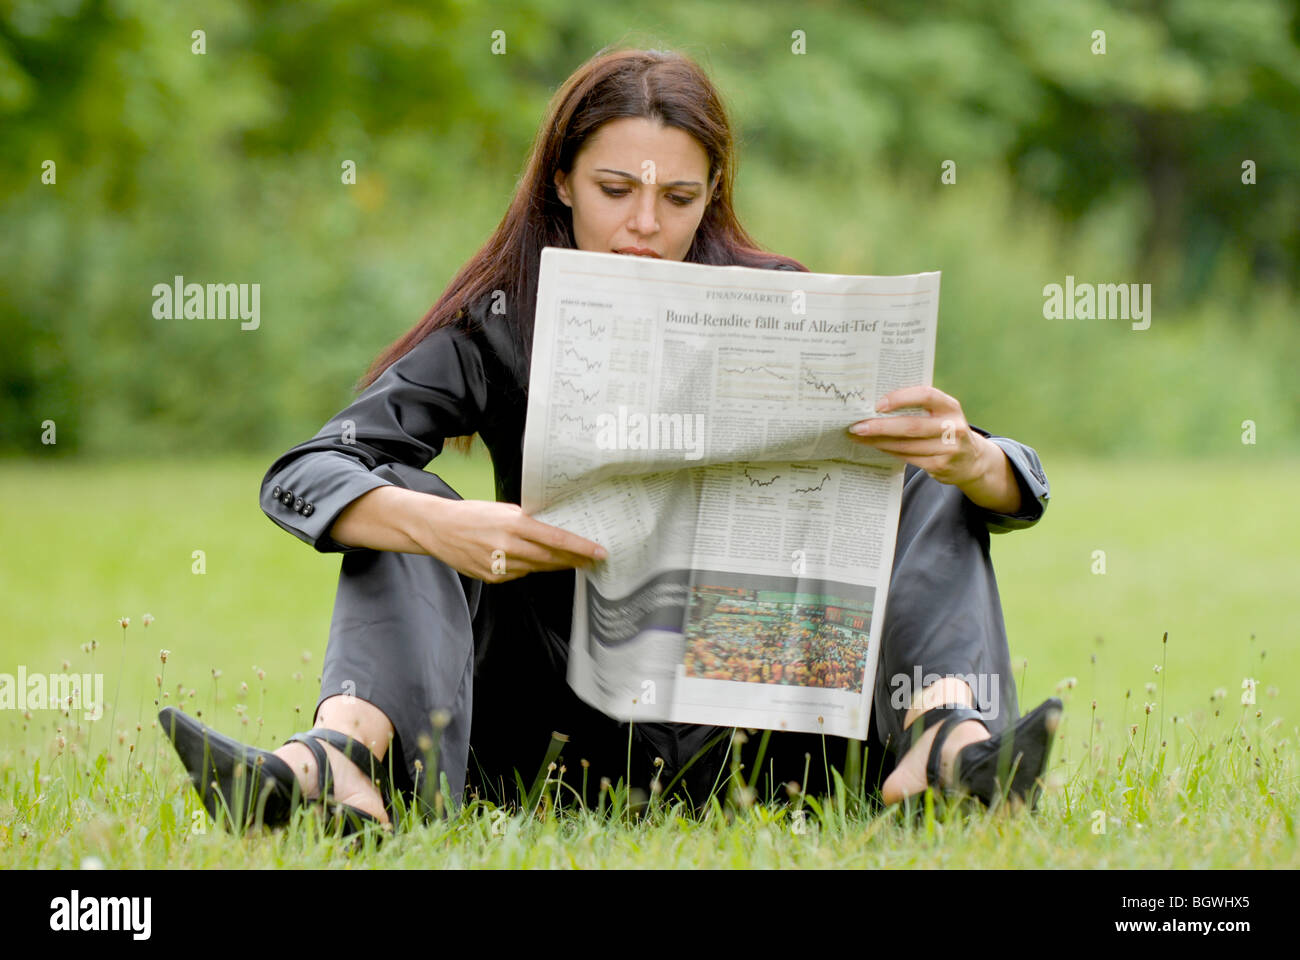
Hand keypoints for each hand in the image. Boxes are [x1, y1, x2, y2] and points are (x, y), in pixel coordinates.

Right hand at [406, 498, 606, 582]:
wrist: (437, 528)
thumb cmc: (471, 514)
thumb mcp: (502, 509)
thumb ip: (527, 520)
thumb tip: (555, 528)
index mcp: (513, 524)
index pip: (556, 538)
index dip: (581, 547)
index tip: (599, 552)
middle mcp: (508, 546)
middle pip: (551, 558)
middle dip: (574, 559)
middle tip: (592, 560)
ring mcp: (499, 565)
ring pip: (537, 568)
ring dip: (555, 564)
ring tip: (571, 561)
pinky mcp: (492, 577)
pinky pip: (519, 574)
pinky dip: (529, 568)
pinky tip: (532, 561)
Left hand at [846, 385, 990, 486]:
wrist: (972, 460)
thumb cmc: (945, 429)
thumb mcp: (941, 413)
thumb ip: (918, 406)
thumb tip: (876, 404)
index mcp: (950, 406)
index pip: (926, 395)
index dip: (900, 398)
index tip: (877, 404)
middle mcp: (953, 427)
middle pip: (911, 426)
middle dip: (880, 426)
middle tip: (856, 426)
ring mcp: (948, 449)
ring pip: (906, 445)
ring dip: (878, 441)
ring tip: (858, 436)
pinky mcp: (940, 466)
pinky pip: (907, 457)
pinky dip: (888, 451)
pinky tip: (874, 446)